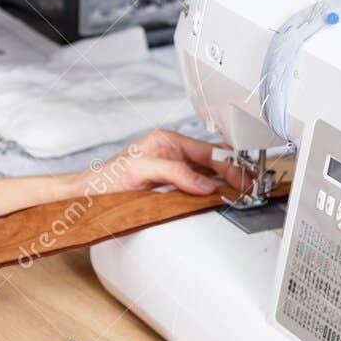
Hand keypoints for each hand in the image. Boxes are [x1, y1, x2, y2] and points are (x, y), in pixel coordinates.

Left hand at [73, 130, 247, 197]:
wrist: (88, 197)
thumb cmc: (106, 179)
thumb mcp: (140, 170)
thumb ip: (174, 173)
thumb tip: (204, 184)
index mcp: (168, 141)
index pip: (209, 151)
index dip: (229, 164)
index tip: (242, 178)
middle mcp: (172, 153)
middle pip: (213, 161)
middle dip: (235, 172)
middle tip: (252, 187)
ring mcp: (173, 169)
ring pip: (209, 174)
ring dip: (227, 183)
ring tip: (245, 193)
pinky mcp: (170, 186)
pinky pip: (198, 187)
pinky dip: (214, 192)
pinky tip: (224, 199)